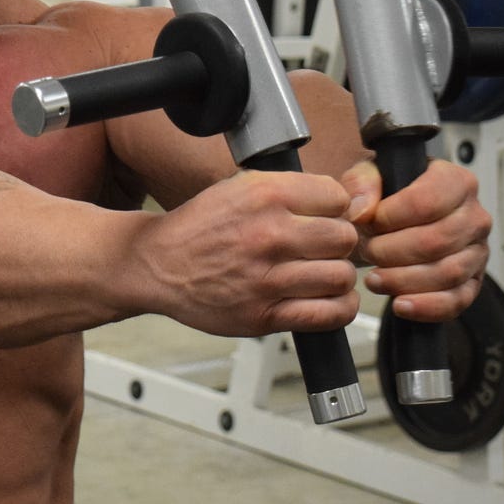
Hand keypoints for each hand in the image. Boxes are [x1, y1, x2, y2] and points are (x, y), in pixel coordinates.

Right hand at [140, 170, 360, 336]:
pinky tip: (326, 298)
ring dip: (336, 276)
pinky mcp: (264, 314)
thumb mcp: (240, 188)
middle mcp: (268, 233)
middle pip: (344, 237)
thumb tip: (346, 202)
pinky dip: (338, 307)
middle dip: (337, 242)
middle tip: (322, 248)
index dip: (335, 208)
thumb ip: (289, 191)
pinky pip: (329, 314)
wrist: (157, 263)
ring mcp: (267, 277)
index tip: (323, 217)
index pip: (338, 198)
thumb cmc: (200, 227)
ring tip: (320, 273)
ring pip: (341, 276)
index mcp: (264, 195)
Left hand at [342, 158, 490, 322]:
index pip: (427, 201)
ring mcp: (477, 251)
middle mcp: (474, 216)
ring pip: (448, 273)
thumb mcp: (367, 175)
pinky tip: (400, 304)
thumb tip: (363, 212)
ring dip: (404, 280)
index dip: (392, 217)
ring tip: (374, 279)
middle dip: (393, 251)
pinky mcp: (472, 282)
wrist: (393, 220)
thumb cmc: (386, 196)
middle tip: (367, 252)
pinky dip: (427, 307)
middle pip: (436, 241)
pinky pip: (457, 301)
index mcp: (455, 182)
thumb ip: (362, 183)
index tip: (368, 222)